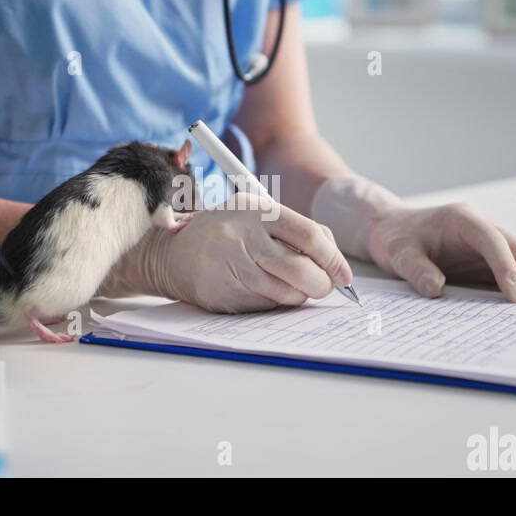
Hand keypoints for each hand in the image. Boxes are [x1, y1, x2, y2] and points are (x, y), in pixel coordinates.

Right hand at [105, 193, 353, 312]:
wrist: (171, 255)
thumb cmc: (225, 234)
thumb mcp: (256, 216)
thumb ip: (296, 230)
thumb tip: (335, 262)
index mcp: (257, 210)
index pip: (310, 235)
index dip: (334, 259)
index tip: (344, 275)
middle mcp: (244, 236)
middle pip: (302, 270)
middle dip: (322, 285)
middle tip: (324, 287)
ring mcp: (233, 266)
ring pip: (288, 293)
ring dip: (298, 295)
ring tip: (287, 284)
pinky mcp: (225, 293)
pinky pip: (267, 305)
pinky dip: (274, 302)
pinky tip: (260, 288)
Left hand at [366, 203, 515, 303]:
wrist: (391, 229)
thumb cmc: (395, 239)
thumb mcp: (397, 253)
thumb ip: (416, 269)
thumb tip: (435, 288)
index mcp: (462, 219)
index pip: (491, 241)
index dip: (506, 267)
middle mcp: (482, 227)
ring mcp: (489, 241)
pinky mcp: (490, 257)